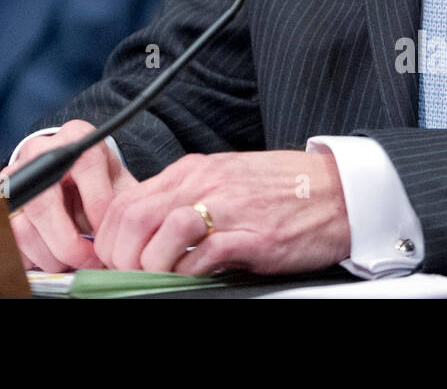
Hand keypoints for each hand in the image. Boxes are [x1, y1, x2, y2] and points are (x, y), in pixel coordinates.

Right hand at [0, 120, 137, 271]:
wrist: (69, 170)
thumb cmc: (97, 179)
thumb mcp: (117, 182)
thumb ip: (123, 205)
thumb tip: (125, 238)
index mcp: (76, 139)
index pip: (85, 170)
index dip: (98, 215)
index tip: (106, 241)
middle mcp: (40, 152)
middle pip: (43, 206)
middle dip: (69, 246)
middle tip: (89, 261)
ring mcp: (15, 175)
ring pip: (23, 229)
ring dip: (51, 257)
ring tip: (73, 259)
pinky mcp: (1, 201)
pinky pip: (11, 241)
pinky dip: (34, 258)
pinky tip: (54, 254)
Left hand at [92, 150, 350, 274]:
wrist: (336, 191)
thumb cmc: (280, 190)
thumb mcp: (222, 181)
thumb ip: (184, 198)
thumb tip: (145, 230)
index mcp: (192, 171)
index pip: (127, 200)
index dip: (110, 238)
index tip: (114, 260)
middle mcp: (204, 183)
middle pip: (135, 216)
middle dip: (122, 254)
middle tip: (131, 275)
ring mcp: (229, 207)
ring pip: (163, 229)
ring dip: (153, 263)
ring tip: (162, 276)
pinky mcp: (255, 235)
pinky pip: (206, 253)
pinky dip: (191, 271)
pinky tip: (196, 276)